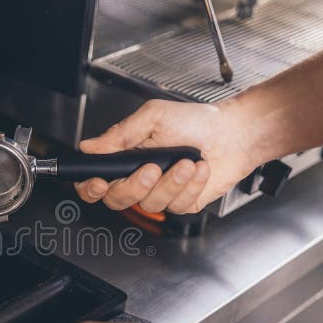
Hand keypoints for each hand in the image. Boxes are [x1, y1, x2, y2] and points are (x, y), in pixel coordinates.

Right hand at [74, 100, 262, 213]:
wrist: (233, 133)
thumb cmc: (195, 121)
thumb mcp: (153, 117)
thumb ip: (120, 134)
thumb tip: (89, 146)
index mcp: (125, 157)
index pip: (94, 180)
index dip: (90, 187)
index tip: (99, 182)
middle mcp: (139, 177)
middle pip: (117, 199)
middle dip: (135, 186)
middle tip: (151, 169)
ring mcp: (160, 192)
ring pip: (149, 204)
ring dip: (170, 183)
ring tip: (186, 162)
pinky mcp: (181, 203)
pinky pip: (176, 206)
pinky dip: (190, 186)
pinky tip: (199, 168)